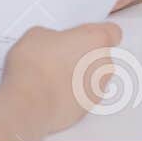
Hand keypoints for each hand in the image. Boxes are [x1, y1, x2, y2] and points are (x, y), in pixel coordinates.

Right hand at [1, 22, 123, 134]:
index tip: (84, 32)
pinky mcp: (85, 109)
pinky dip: (71, 93)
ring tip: (53, 73)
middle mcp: (103, 66)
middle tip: (61, 52)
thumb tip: (52, 42)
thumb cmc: (35, 67)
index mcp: (97, 40)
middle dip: (84, 54)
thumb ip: (57, 35)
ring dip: (79, 75)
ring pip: (92, 78)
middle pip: (101, 56)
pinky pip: (82, 96)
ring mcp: (96, 89)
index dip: (97, 31)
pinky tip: (52, 90)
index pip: (112, 31)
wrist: (28, 101)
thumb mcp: (38, 33)